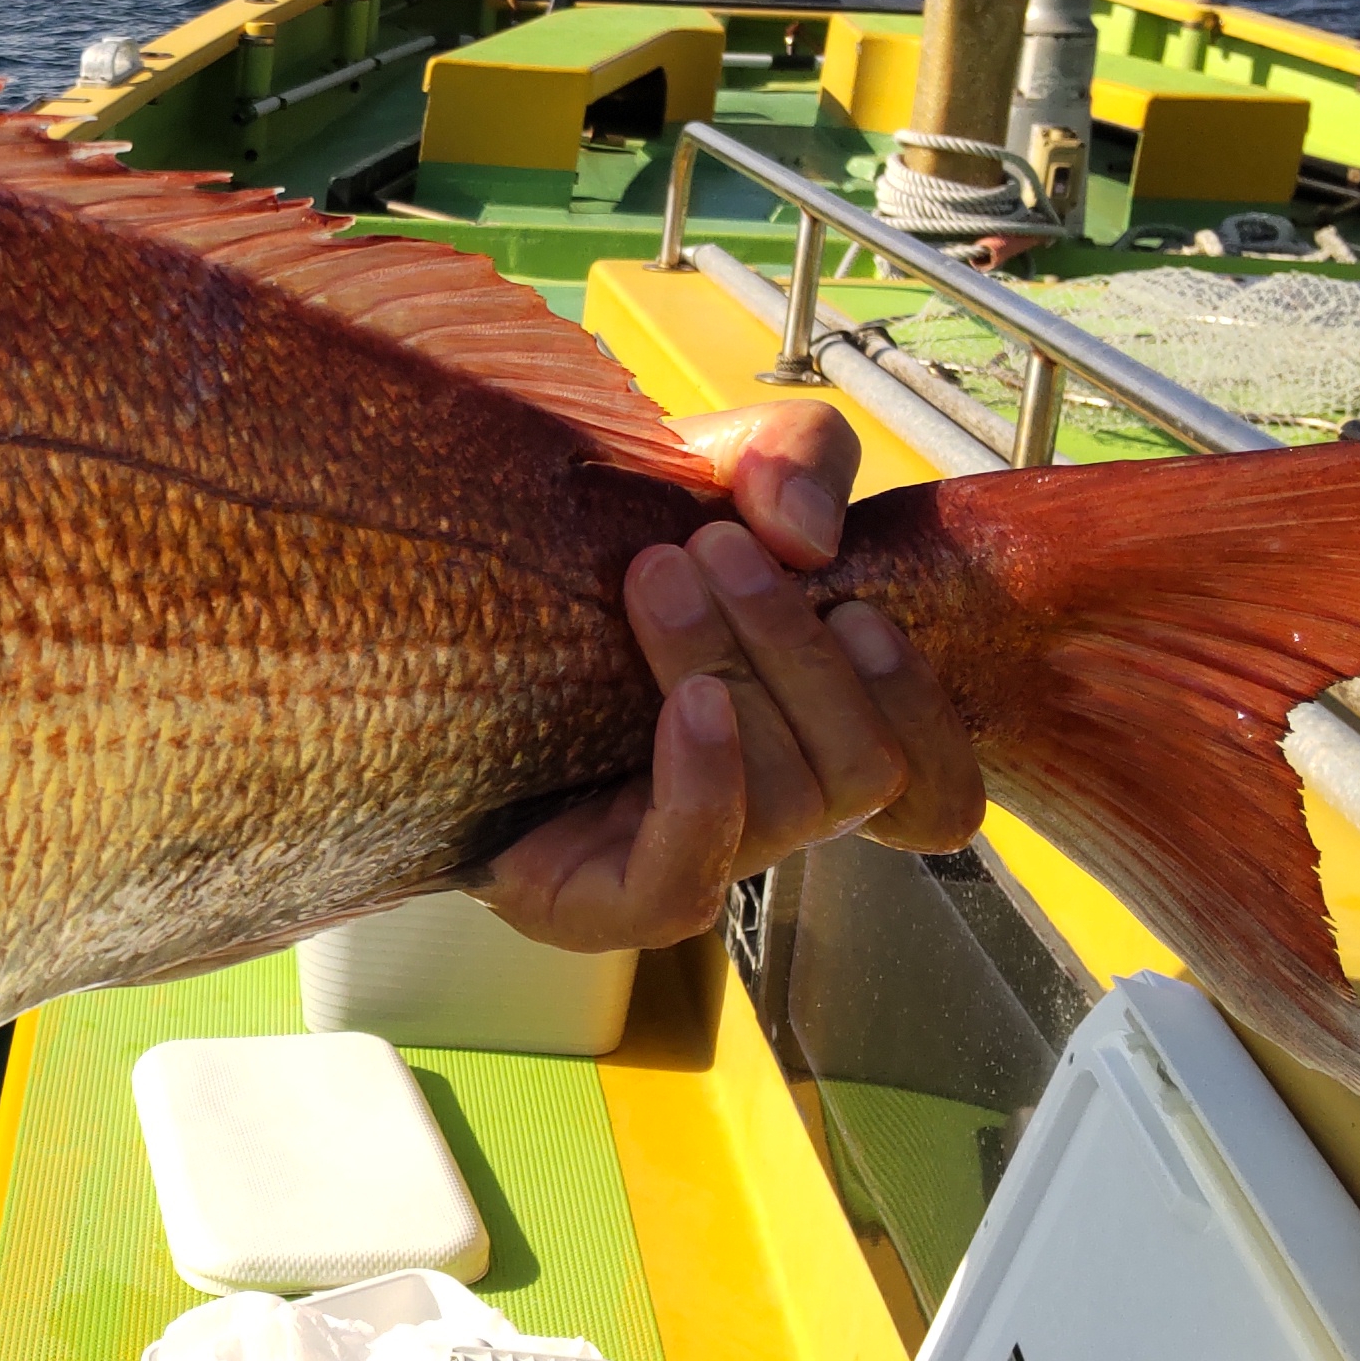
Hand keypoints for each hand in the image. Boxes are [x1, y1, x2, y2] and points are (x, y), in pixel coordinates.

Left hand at [477, 400, 985, 953]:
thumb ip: (792, 457)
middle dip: (796, 647)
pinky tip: (687, 704)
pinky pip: (687, 878)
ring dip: (738, 675)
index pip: (937, 789)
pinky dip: (707, 784)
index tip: (860, 613)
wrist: (422, 607)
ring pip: (787, 806)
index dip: (924, 714)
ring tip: (658, 579)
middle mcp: (764, 810)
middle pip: (861, 770)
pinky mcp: (599, 903)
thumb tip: (807, 534)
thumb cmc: (586, 552)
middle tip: (709, 548)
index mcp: (807, 734)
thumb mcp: (705, 468)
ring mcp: (687, 863)